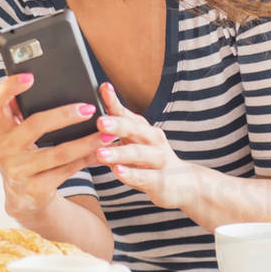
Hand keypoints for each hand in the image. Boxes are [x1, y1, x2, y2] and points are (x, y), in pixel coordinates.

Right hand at [0, 73, 108, 217]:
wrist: (23, 198)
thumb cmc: (25, 155)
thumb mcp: (17, 136)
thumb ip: (25, 113)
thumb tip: (56, 85)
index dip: (9, 87)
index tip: (30, 76)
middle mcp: (2, 150)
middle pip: (34, 126)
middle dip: (64, 115)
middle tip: (88, 108)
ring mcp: (18, 171)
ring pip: (58, 153)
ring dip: (85, 142)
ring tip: (106, 133)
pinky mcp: (36, 189)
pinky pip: (67, 170)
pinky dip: (86, 159)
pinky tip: (101, 151)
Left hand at [95, 82, 191, 207]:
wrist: (185, 184)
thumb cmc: (150, 160)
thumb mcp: (133, 143)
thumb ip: (113, 131)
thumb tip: (85, 114)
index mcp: (144, 129)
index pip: (127, 113)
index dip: (114, 101)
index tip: (103, 88)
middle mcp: (153, 140)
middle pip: (135, 129)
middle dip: (117, 125)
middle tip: (99, 121)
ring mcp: (159, 161)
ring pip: (139, 154)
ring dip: (119, 153)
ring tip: (100, 153)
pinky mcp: (160, 182)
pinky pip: (145, 177)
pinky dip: (131, 174)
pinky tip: (117, 171)